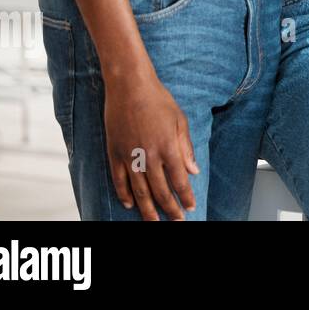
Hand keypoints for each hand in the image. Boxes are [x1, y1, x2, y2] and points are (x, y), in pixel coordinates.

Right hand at [104, 73, 199, 219]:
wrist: (129, 87)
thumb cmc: (158, 100)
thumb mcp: (180, 120)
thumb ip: (186, 148)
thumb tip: (193, 170)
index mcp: (168, 148)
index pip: (179, 181)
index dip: (185, 197)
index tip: (190, 207)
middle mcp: (149, 156)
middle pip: (161, 191)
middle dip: (170, 209)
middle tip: (176, 220)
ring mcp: (130, 156)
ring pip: (140, 191)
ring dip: (148, 209)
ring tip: (154, 222)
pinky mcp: (115, 153)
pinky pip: (119, 180)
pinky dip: (124, 195)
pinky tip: (130, 205)